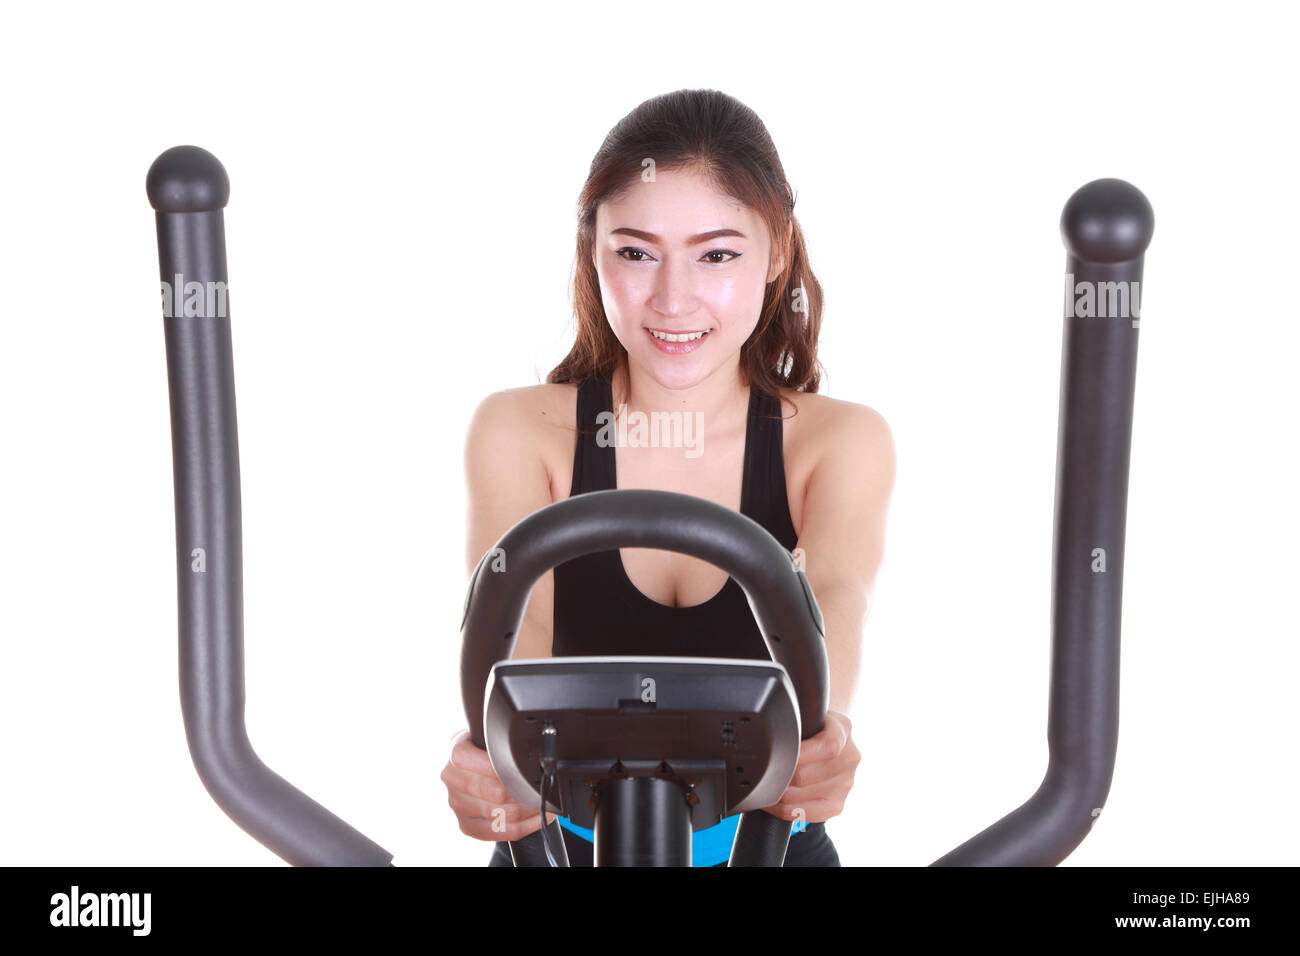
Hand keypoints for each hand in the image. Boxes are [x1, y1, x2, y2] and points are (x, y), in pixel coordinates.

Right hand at [441, 729, 550, 841]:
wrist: (475, 768)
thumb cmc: (487, 753)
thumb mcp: (490, 738)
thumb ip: (502, 743)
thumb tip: (528, 752)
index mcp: (457, 752)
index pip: (475, 761)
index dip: (502, 768)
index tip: (523, 771)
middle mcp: (452, 778)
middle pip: (493, 792)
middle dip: (522, 793)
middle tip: (541, 790)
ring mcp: (456, 804)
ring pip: (498, 814)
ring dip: (527, 811)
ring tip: (542, 803)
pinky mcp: (464, 824)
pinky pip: (497, 832)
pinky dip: (523, 827)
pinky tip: (535, 819)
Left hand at [768, 710, 858, 824]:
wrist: (826, 738)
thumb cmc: (811, 727)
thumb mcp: (808, 713)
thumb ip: (797, 718)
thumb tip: (772, 724)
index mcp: (843, 730)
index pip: (828, 746)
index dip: (800, 754)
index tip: (778, 754)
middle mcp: (849, 759)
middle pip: (805, 776)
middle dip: (778, 775)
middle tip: (761, 771)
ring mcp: (846, 784)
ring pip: (800, 797)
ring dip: (777, 793)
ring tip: (765, 784)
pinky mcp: (837, 805)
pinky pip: (805, 814)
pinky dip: (782, 810)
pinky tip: (774, 801)